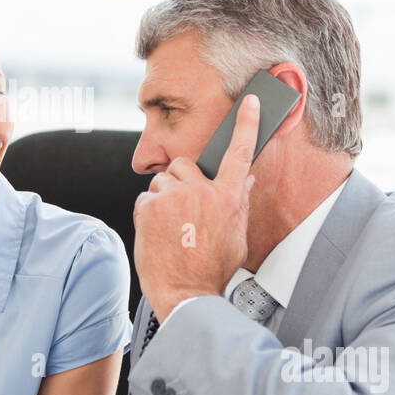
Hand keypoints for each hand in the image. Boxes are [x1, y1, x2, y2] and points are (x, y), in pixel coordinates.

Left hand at [133, 94, 259, 321]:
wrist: (186, 293)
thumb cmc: (211, 269)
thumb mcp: (236, 236)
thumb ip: (237, 205)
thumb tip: (241, 181)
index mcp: (228, 198)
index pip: (240, 153)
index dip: (246, 124)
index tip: (250, 101)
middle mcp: (203, 192)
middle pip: (185, 165)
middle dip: (180, 183)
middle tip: (182, 211)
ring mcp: (175, 198)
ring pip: (161, 183)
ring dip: (162, 199)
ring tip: (170, 228)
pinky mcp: (149, 207)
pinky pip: (144, 199)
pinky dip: (147, 214)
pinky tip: (157, 234)